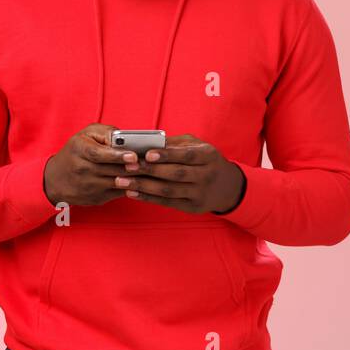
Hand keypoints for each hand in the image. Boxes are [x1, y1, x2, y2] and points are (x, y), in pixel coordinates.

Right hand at [44, 123, 149, 206]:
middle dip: (134, 168)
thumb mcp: (86, 134)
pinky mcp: (96, 199)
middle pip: (112, 170)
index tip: (133, 156)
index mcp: (79, 150)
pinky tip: (144, 182)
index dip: (117, 156)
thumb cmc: (76, 151)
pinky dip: (132, 188)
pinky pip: (119, 193)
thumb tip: (125, 137)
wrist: (54, 180)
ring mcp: (89, 186)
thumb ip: (106, 132)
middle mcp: (82, 169)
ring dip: (136, 178)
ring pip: (118, 183)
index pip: (99, 154)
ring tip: (151, 172)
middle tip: (151, 164)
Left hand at [115, 133, 244, 213]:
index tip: (147, 154)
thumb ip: (175, 144)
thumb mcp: (197, 146)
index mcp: (208, 156)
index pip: (187, 156)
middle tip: (127, 166)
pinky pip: (167, 202)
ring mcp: (200, 193)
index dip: (167, 155)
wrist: (227, 187)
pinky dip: (148, 198)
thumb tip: (147, 142)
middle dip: (149, 170)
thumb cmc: (206, 161)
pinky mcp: (192, 207)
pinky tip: (132, 193)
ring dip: (143, 186)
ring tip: (122, 181)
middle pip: (175, 174)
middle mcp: (206, 175)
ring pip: (168, 190)